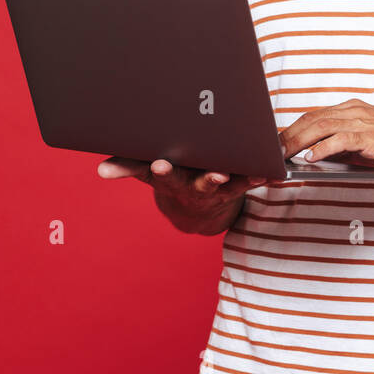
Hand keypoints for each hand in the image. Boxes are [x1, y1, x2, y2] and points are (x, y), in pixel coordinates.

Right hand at [97, 157, 282, 233]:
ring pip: (220, 183)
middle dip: (190, 176)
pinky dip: (260, 177)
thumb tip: (101, 170)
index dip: (158, 170)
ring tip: (234, 174)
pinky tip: (272, 172)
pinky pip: (249, 181)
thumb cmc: (172, 175)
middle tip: (193, 170)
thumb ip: (127, 166)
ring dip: (227, 180)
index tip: (156, 163)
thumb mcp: (147, 170)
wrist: (197, 210)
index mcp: (168, 177)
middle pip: (188, 180)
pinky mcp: (237, 186)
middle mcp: (190, 186)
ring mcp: (214, 188)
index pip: (158, 174)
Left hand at [279, 99, 373, 179]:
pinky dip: (323, 148)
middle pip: (312, 119)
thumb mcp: (362, 144)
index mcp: (351, 109)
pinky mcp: (372, 137)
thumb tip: (310, 155)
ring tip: (282, 155)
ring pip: (322, 127)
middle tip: (270, 151)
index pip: (313, 116)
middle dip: (288, 135)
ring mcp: (363, 122)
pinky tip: (311, 158)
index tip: (274, 142)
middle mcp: (355, 111)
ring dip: (299, 142)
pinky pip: (342, 140)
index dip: (291, 128)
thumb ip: (338, 145)